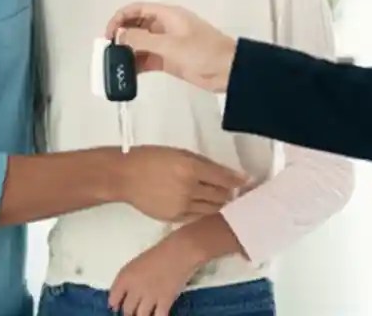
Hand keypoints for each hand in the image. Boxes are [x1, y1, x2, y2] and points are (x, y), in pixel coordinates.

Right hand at [105, 2, 235, 92]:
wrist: (229, 71)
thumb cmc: (203, 51)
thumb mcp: (170, 45)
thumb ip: (142, 39)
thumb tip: (120, 36)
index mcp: (167, 15)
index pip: (136, 9)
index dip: (119, 18)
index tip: (109, 34)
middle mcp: (164, 26)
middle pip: (136, 25)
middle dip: (121, 35)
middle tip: (110, 51)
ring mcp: (166, 43)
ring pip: (140, 43)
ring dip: (128, 51)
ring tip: (116, 64)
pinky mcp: (169, 59)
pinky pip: (147, 58)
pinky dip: (137, 64)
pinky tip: (128, 74)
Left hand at [108, 229, 205, 315]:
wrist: (179, 251)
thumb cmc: (157, 253)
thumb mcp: (136, 264)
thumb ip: (128, 280)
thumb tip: (124, 295)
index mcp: (125, 276)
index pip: (113, 298)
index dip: (114, 304)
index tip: (116, 307)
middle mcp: (135, 288)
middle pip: (127, 310)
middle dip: (129, 313)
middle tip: (133, 312)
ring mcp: (150, 296)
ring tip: (144, 314)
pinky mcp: (165, 301)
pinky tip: (157, 314)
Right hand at [117, 146, 247, 221]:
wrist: (124, 177)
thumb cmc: (150, 158)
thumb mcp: (178, 153)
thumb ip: (202, 163)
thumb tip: (225, 173)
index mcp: (190, 167)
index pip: (223, 177)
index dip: (237, 179)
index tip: (246, 180)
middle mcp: (189, 188)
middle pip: (221, 195)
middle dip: (229, 192)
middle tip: (232, 189)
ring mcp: (182, 205)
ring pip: (212, 208)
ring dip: (219, 203)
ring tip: (219, 198)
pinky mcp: (175, 218)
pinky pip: (198, 216)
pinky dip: (204, 211)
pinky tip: (203, 205)